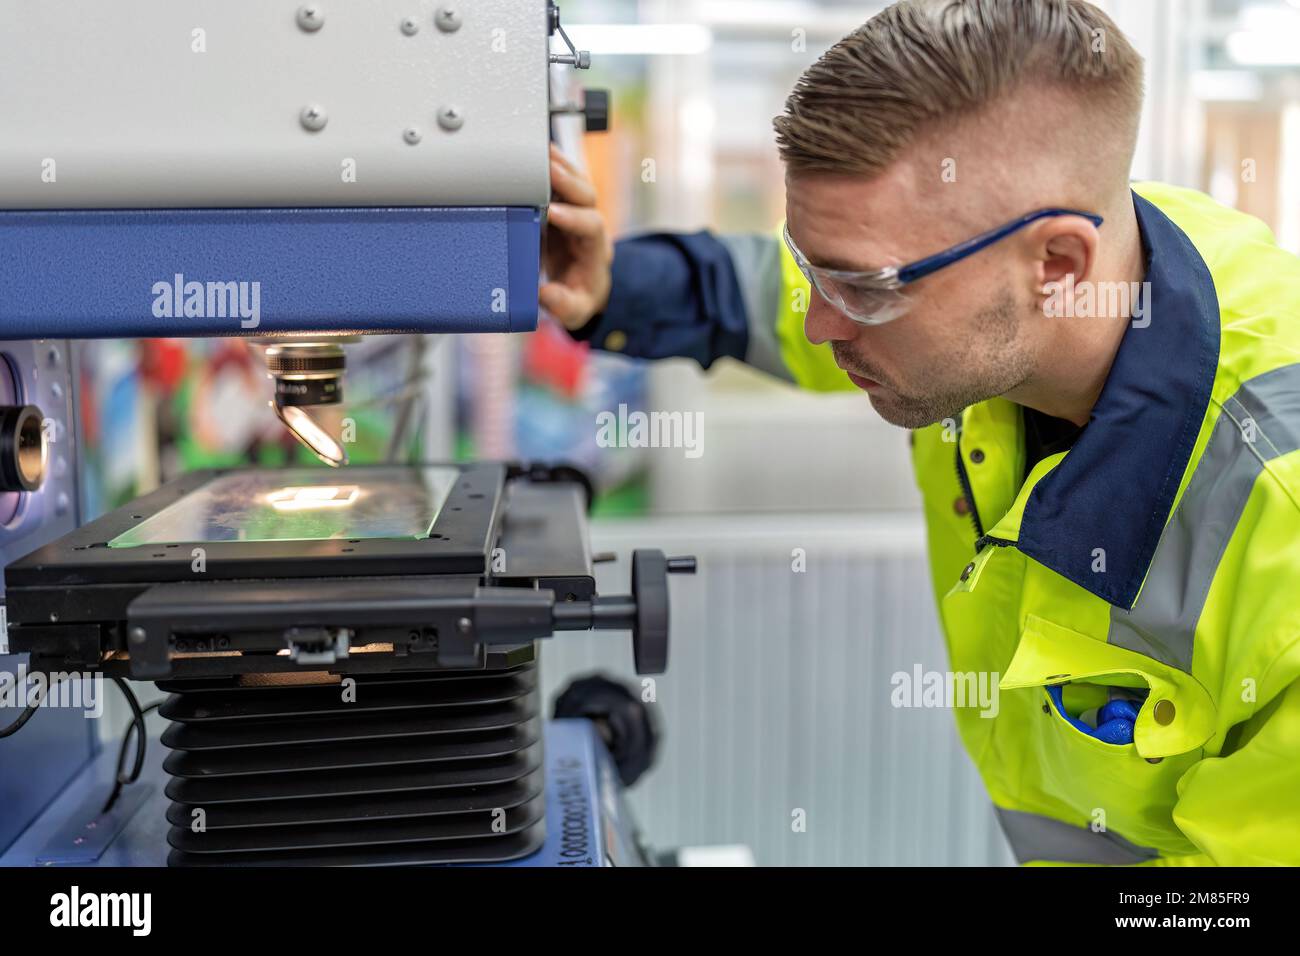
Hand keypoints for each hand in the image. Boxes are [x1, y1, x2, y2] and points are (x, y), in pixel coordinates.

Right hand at [541, 143, 612, 330]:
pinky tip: (536, 149)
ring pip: (575, 181)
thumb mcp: (575, 311)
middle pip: (586, 195)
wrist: (582, 288)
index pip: (591, 226)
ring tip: (539, 150)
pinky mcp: (563, 204)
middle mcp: (589, 224)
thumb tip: (545, 295)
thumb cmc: (578, 297)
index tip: (551, 214)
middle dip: (567, 181)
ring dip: (559, 165)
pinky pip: (562, 180)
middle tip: (546, 169)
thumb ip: (564, 305)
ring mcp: (577, 211)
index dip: (573, 218)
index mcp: (595, 249)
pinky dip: (550, 164)